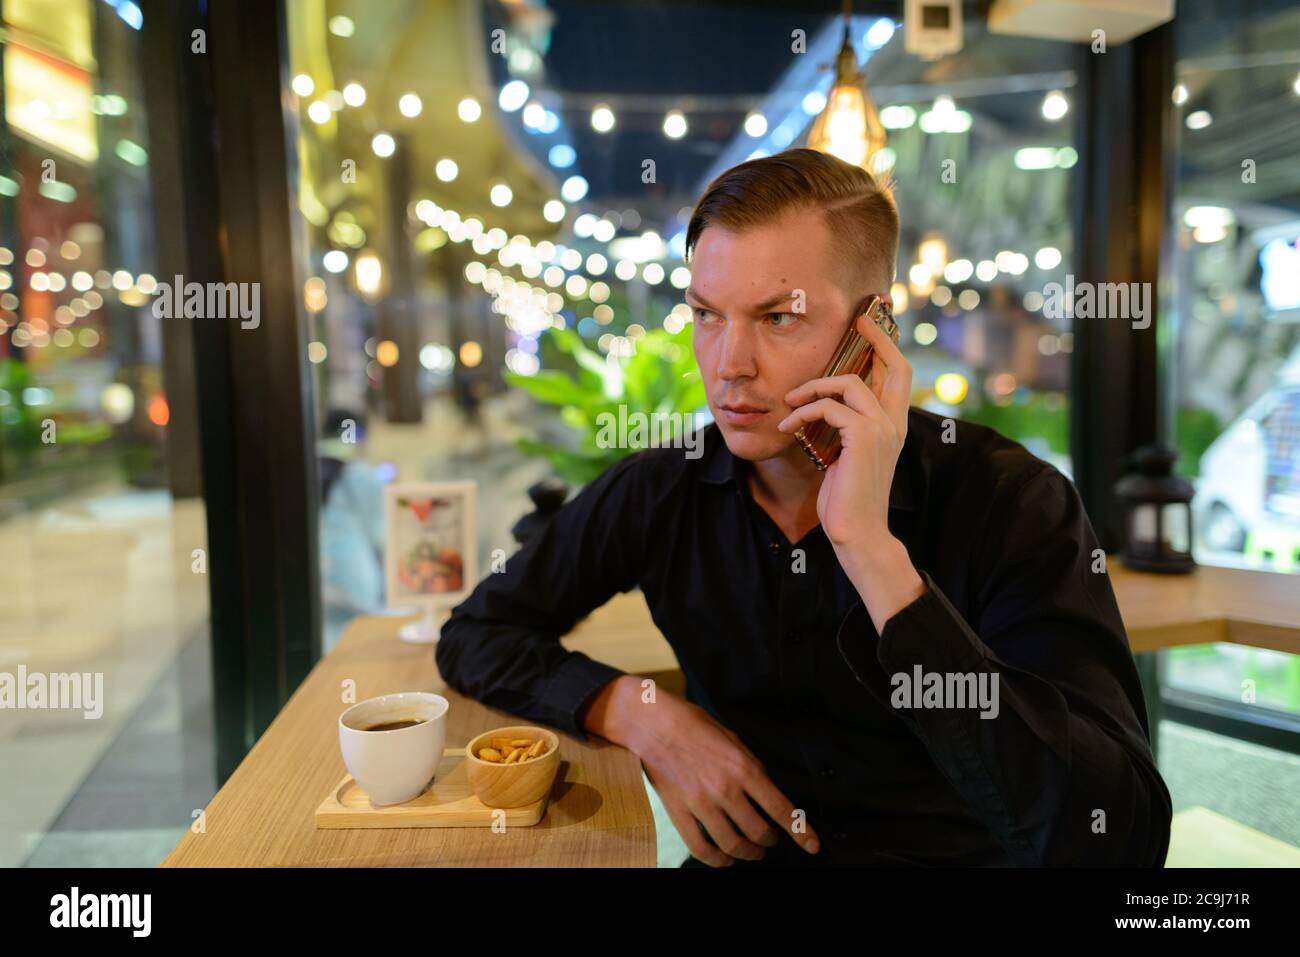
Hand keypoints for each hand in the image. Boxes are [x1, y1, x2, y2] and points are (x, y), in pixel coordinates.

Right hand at [623, 690, 820, 865]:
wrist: (652, 724)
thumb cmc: (693, 724)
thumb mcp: (733, 737)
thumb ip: (752, 766)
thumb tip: (766, 791)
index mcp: (743, 767)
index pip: (780, 808)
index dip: (800, 831)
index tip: (812, 845)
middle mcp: (725, 789)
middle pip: (759, 832)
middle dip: (771, 841)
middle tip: (771, 840)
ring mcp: (701, 804)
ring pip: (733, 845)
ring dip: (748, 853)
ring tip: (752, 852)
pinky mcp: (679, 812)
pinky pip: (701, 848)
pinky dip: (717, 860)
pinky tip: (725, 858)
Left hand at [776, 306, 912, 553]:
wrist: (858, 533)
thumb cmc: (847, 500)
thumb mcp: (846, 457)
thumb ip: (845, 430)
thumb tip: (824, 408)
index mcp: (893, 426)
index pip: (899, 376)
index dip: (888, 347)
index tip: (871, 324)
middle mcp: (893, 423)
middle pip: (894, 365)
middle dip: (876, 337)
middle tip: (858, 321)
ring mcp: (881, 428)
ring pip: (849, 383)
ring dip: (813, 387)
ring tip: (791, 402)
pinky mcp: (863, 437)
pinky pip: (829, 406)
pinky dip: (804, 412)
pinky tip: (789, 426)